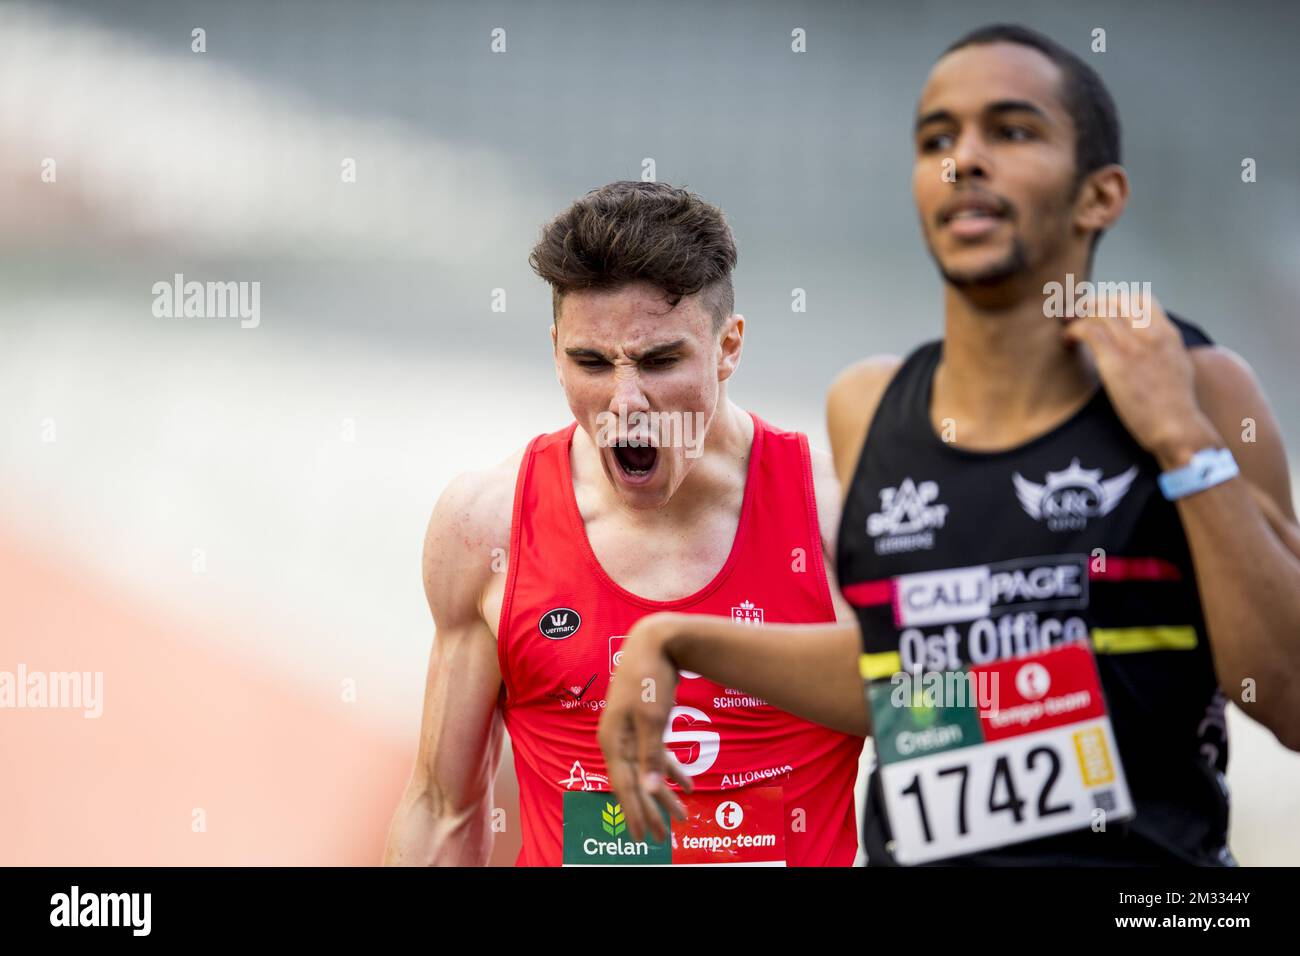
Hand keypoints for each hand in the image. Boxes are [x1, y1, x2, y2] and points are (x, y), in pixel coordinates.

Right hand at [596, 612, 693, 841]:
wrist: (655, 641)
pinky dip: (669, 769)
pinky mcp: (643, 724)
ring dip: (662, 794)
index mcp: (613, 741)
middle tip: (663, 838)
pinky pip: (654, 754)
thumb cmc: (649, 677)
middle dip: (650, 811)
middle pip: (633, 783)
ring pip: (645, 771)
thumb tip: (649, 790)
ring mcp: (629, 732)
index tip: (647, 837)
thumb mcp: (653, 718)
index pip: (624, 786)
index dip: (637, 813)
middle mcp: (616, 740)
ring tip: (680, 817)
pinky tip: (688, 783)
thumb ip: (651, 757)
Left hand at [1061, 288, 1220, 466]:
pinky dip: (1074, 331)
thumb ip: (1165, 349)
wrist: (1175, 426)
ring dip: (1078, 317)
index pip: (1141, 300)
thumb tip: (1154, 345)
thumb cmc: (1175, 406)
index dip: (1116, 300)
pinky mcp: (1117, 360)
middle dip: (1091, 305)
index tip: (1100, 310)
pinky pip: (1089, 331)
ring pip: (1100, 313)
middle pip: (1116, 301)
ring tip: (1067, 328)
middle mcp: (1151, 333)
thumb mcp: (1179, 366)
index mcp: (1168, 334)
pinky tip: (1068, 341)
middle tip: (1075, 315)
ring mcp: (1134, 345)